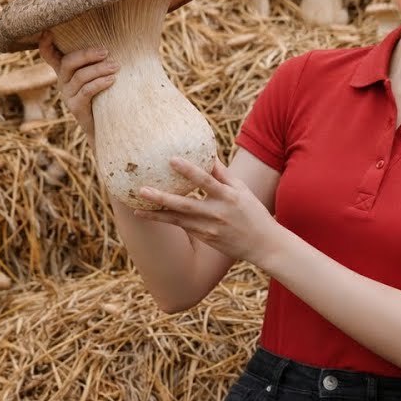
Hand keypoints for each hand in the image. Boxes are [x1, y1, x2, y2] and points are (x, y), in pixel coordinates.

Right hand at [37, 30, 119, 138]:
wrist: (105, 125)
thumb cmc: (105, 93)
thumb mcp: (98, 74)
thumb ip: (98, 60)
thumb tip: (112, 43)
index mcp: (64, 70)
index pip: (49, 56)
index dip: (45, 45)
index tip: (47, 32)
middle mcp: (62, 81)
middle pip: (68, 62)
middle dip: (87, 54)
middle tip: (106, 51)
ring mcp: (67, 95)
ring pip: (79, 76)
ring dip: (99, 69)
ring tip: (116, 66)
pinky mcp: (75, 107)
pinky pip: (86, 91)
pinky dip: (100, 83)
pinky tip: (112, 79)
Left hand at [133, 156, 280, 263]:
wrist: (263, 245)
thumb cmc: (253, 212)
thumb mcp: (242, 190)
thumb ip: (223, 174)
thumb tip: (207, 155)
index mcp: (228, 197)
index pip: (206, 181)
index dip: (189, 170)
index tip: (172, 160)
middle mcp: (217, 213)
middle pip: (185, 205)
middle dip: (162, 197)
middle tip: (142, 190)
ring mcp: (209, 229)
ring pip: (178, 221)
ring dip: (156, 215)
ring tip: (137, 209)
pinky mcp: (205, 239)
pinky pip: (182, 227)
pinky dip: (166, 221)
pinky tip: (150, 215)